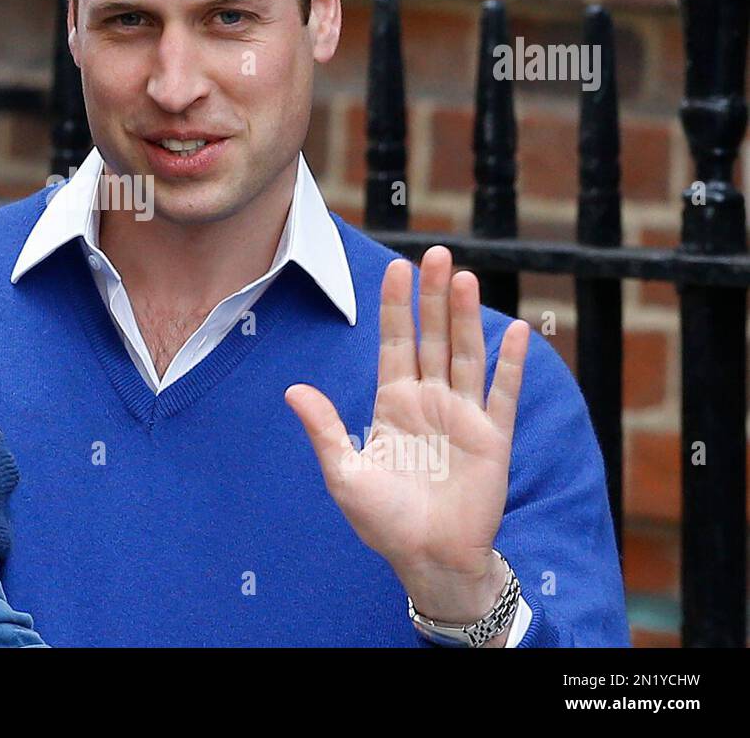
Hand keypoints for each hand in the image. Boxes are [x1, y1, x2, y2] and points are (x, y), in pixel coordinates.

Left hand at [285, 245, 529, 633]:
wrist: (427, 559)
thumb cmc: (383, 520)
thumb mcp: (344, 473)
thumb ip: (325, 429)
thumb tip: (293, 390)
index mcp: (394, 403)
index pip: (396, 342)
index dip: (397, 306)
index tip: (399, 267)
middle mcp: (430, 401)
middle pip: (433, 337)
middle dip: (434, 296)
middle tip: (438, 253)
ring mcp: (464, 416)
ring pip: (467, 355)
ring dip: (468, 317)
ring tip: (466, 277)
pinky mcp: (493, 439)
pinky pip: (503, 394)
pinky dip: (511, 364)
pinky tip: (518, 330)